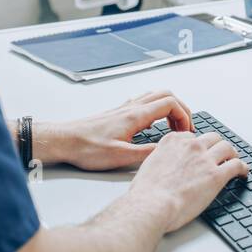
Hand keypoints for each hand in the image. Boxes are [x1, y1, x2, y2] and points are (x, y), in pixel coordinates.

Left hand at [38, 90, 194, 170]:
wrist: (64, 140)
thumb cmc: (87, 148)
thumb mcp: (121, 156)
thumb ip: (147, 153)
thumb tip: (168, 151)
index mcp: (135, 115)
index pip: (170, 103)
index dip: (184, 116)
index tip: (186, 132)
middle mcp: (131, 107)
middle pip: (166, 95)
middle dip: (181, 109)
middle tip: (185, 128)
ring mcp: (124, 109)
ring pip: (154, 96)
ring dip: (169, 108)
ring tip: (173, 127)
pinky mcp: (117, 114)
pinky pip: (143, 103)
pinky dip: (156, 110)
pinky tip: (152, 126)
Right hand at [126, 131, 248, 232]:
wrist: (151, 205)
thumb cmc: (145, 193)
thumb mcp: (149, 166)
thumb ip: (162, 160)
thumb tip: (167, 166)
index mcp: (172, 142)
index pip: (192, 137)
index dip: (199, 146)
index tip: (201, 152)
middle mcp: (190, 146)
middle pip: (212, 138)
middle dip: (217, 146)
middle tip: (220, 155)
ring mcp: (205, 159)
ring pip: (227, 147)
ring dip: (231, 154)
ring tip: (233, 161)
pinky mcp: (216, 175)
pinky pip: (237, 165)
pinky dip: (243, 168)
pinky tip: (243, 173)